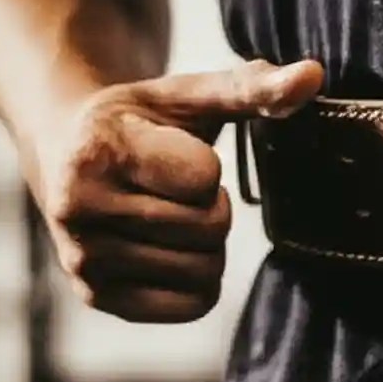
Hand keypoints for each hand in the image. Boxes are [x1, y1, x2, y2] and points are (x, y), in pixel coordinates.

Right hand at [33, 59, 323, 321]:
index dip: (208, 167)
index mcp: (100, 149)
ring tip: (171, 214)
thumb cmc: (145, 121)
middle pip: (209, 229)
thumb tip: (314, 75)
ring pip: (205, 271)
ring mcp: (83, 259)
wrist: (68, 153)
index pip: (204, 178)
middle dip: (212, 207)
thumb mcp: (191, 96)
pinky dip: (199, 281)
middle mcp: (78, 207)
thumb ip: (253, 87)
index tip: (176, 153)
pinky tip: (169, 249)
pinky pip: (192, 306)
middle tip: (179, 189)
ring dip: (207, 244)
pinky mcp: (96, 297)